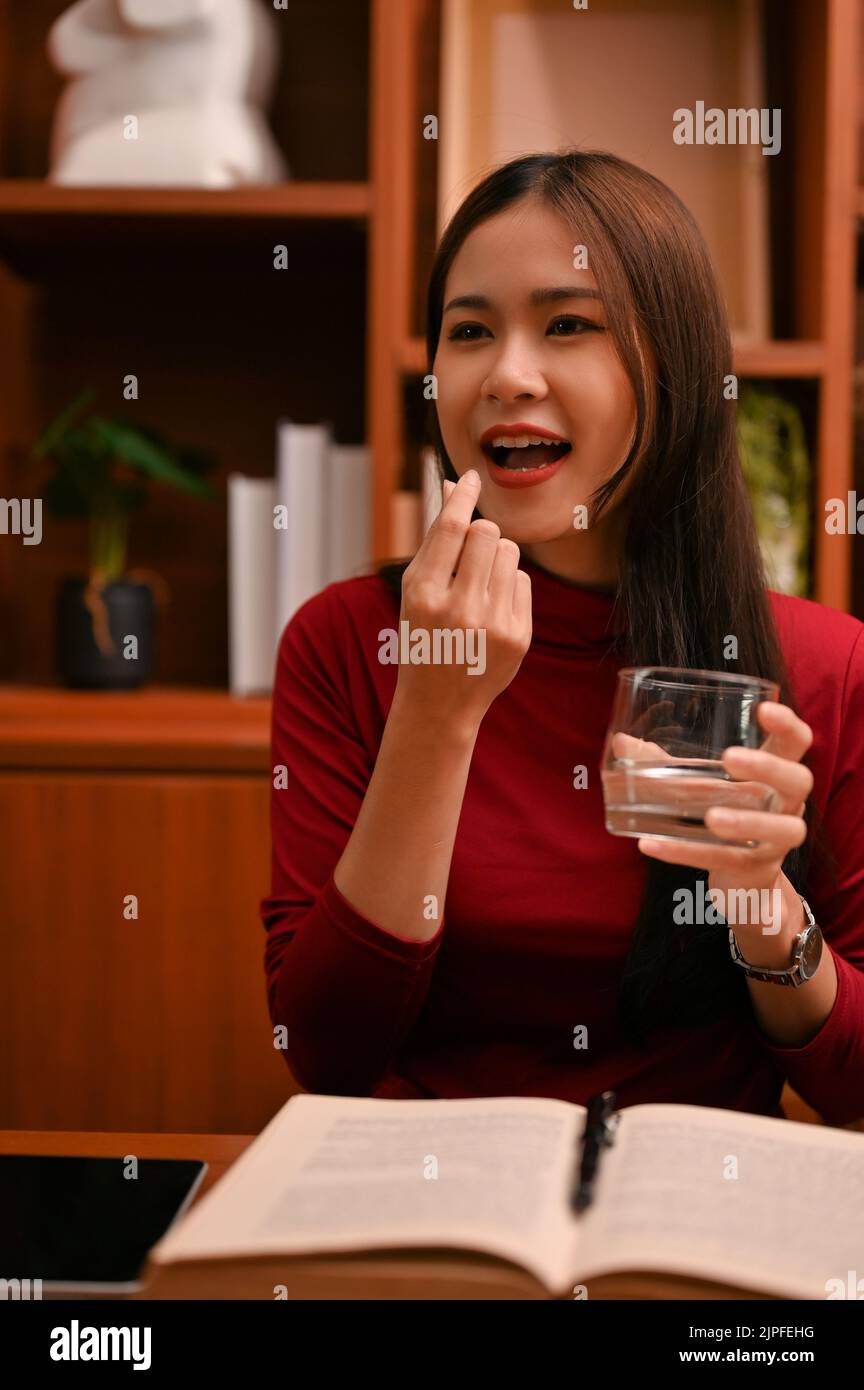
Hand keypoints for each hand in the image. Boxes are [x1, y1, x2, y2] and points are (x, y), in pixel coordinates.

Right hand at [391, 471, 531, 731]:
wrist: (440, 703)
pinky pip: (523, 580)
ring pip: (510, 552)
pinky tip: (491, 608)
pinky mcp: (518, 637)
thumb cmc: (423, 636)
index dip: (462, 497)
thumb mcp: (414, 590)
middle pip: (487, 532)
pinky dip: (508, 585)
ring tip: (478, 584)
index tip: (470, 477)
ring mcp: (492, 625)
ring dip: (496, 557)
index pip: (449, 529)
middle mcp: (458, 609)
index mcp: (423, 595)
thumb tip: (453, 486)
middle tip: (469, 554)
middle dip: (480, 533)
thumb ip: (435, 540)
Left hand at [637, 701, 813, 952]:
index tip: (763, 709)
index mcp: (777, 774)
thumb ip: (664, 764)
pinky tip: (651, 845)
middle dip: (768, 768)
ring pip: (780, 829)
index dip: (787, 724)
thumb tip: (621, 741)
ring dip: (746, 821)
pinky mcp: (754, 869)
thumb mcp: (702, 787)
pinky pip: (727, 861)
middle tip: (731, 758)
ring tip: (712, 817)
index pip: (797, 742)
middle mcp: (786, 804)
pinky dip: (686, 853)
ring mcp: (777, 841)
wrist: (743, 882)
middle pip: (798, 780)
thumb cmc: (725, 815)